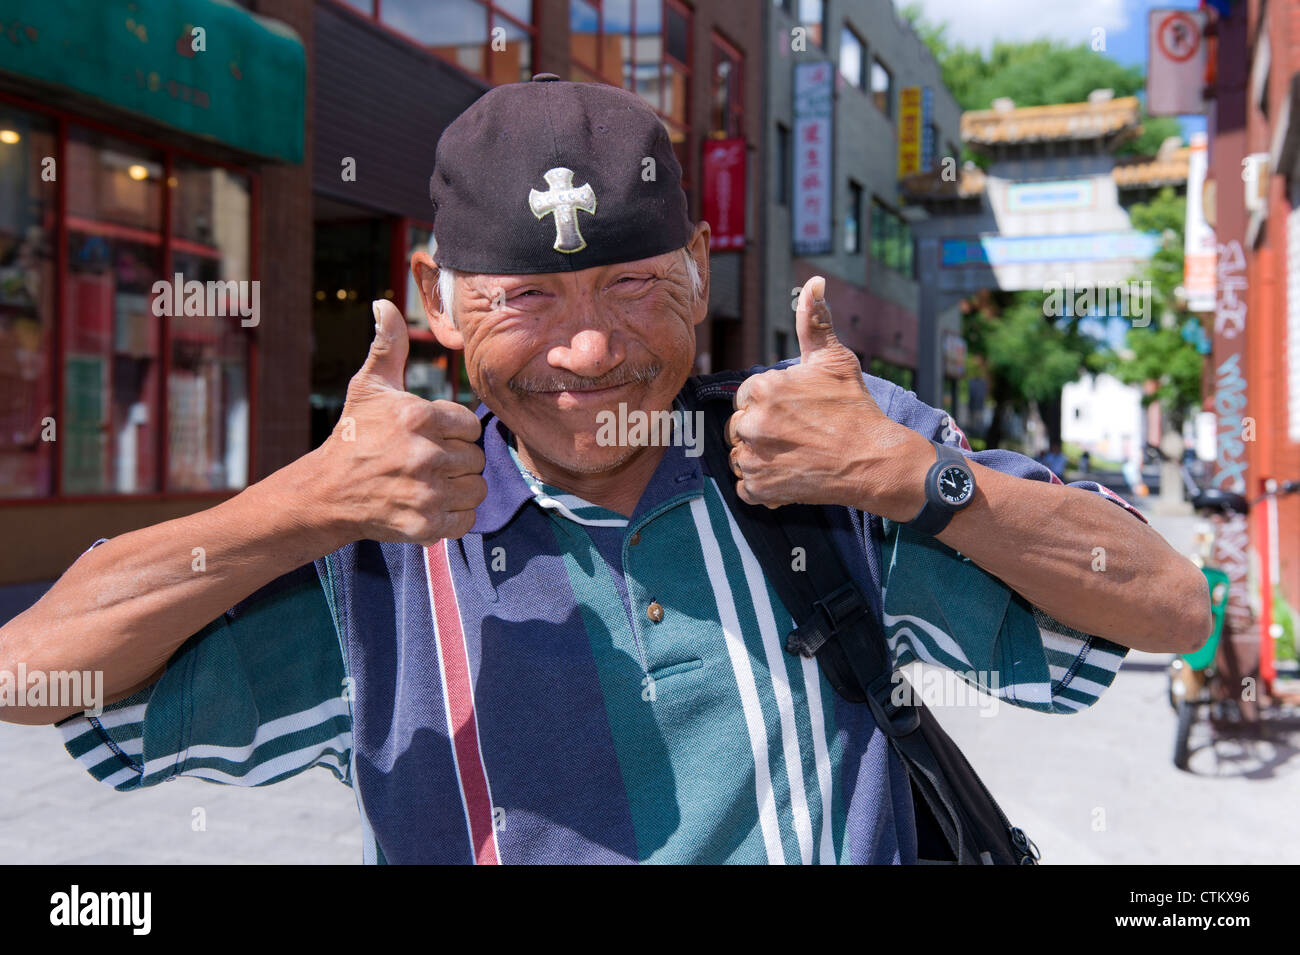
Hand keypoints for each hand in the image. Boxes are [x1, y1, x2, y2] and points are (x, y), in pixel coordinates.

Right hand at [310, 300, 486, 545]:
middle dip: (455, 460)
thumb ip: (388, 345)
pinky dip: (453, 517)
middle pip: (475, 459)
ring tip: (428, 482)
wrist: (327, 493)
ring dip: (458, 489)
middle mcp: (424, 456)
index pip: (470, 427)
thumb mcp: (370, 387)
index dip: (453, 432)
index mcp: (418, 417)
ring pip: (476, 490)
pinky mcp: (425, 525)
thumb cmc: (354, 436)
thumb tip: (385, 304)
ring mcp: (425, 493)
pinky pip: (467, 520)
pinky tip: (428, 505)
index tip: (429, 436)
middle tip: (424, 461)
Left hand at [725, 276, 930, 518]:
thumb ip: (814, 321)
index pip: (746, 396)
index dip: (769, 404)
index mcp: (762, 388)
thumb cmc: (854, 408)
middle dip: (761, 430)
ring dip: (759, 457)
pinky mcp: (760, 489)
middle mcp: (752, 423)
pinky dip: (763, 486)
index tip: (794, 412)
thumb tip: (814, 283)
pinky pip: (746, 487)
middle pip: (739, 426)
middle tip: (796, 434)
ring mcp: (754, 458)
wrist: (874, 459)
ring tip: (793, 454)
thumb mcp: (834, 360)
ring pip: (739, 456)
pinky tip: (788, 475)